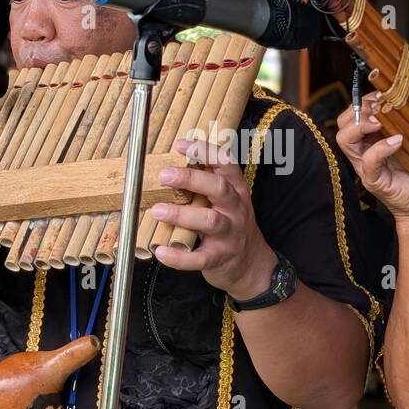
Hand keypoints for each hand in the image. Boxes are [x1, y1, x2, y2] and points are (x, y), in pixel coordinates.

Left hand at [149, 137, 277, 299]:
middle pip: (219, 188)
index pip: (226, 163)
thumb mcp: (227, 201)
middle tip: (164, 175)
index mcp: (236, 190)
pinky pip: (199, 258)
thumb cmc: (230, 225)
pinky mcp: (219, 258)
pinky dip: (179, 256)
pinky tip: (161, 251)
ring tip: (157, 210)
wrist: (251, 264)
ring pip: (210, 221)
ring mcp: (229, 234)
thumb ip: (206, 184)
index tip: (181, 144)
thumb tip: (171, 164)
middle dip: (191, 178)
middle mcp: (235, 209)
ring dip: (182, 214)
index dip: (205, 151)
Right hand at [334, 92, 408, 223]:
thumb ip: (402, 126)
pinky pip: (368, 162)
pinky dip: (381, 148)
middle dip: (357, 111)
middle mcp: (362, 154)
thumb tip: (405, 98)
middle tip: (379, 109)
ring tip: (381, 122)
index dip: (360, 102)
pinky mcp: (376, 182)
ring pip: (345, 141)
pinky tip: (397, 141)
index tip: (380, 95)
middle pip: (341, 126)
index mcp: (368, 142)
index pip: (349, 117)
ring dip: (361, 125)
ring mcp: (365, 169)